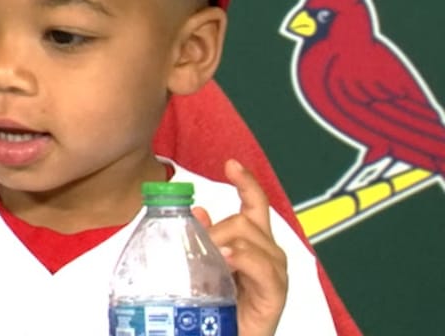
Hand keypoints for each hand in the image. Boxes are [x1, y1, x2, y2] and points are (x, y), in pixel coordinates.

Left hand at [193, 159, 287, 335]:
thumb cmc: (216, 307)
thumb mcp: (203, 267)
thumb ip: (202, 240)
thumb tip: (198, 212)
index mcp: (252, 245)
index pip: (254, 206)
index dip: (246, 182)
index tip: (231, 164)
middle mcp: (268, 256)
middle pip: (246, 221)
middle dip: (217, 228)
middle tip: (195, 247)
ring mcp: (274, 275)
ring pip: (251, 239)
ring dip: (223, 242)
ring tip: (207, 258)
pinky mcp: (275, 296)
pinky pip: (263, 267)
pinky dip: (243, 259)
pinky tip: (226, 260)